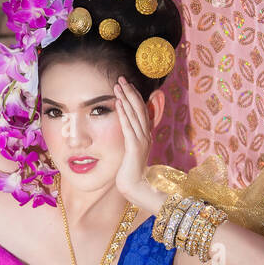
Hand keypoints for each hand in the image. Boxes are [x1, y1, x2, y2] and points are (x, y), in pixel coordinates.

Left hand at [113, 76, 153, 204]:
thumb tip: (123, 130)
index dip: (134, 96)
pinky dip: (124, 114)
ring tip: (118, 85)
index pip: (141, 110)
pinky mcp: (134, 148)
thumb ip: (129, 139)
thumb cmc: (130, 171)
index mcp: (145, 135)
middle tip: (121, 78)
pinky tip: (118, 104)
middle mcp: (145, 135)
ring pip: (134, 114)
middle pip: (139, 108)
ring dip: (126, 99)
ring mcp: (141, 141)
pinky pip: (129, 127)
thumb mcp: (130, 152)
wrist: (135, 186)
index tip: (126, 84)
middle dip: (130, 92)